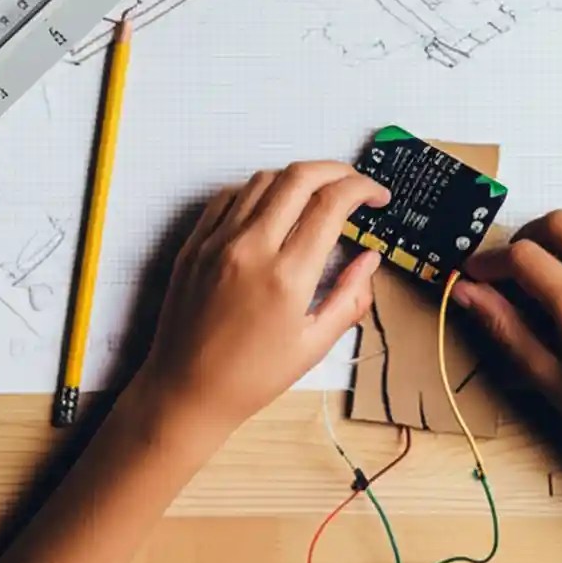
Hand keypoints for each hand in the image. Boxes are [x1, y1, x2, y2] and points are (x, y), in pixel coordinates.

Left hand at [140, 161, 388, 426]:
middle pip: (300, 177)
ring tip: (317, 194)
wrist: (185, 392)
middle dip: (336, 170)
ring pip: (264, 179)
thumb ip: (350, 297)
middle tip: (353, 185)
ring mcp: (218, 242)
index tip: (376, 196)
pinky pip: (230, 197)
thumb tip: (370, 259)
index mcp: (288, 276)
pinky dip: (259, 190)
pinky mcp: (195, 245)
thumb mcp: (314, 345)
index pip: (332, 204)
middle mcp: (251, 249)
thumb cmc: (250, 377)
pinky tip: (273, 206)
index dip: (362, 189)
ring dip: (298, 177)